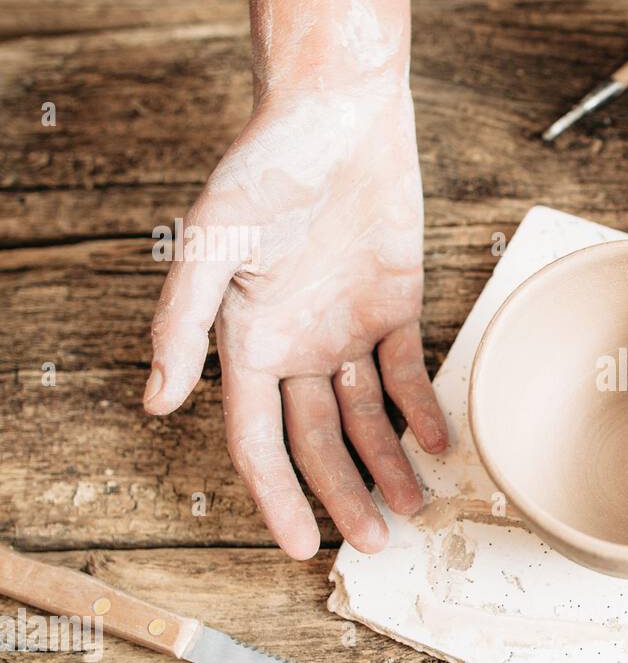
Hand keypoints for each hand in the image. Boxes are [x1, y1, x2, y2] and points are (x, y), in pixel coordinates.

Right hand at [144, 81, 446, 558]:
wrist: (340, 115)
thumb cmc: (266, 168)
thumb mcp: (211, 240)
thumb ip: (182, 320)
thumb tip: (155, 402)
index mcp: (245, 341)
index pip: (257, 440)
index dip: (276, 497)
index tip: (299, 548)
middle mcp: (295, 345)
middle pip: (318, 441)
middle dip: (343, 494)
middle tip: (375, 543)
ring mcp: (346, 329)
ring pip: (367, 417)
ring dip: (389, 462)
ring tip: (415, 506)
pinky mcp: (395, 307)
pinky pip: (408, 372)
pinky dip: (423, 407)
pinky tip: (438, 441)